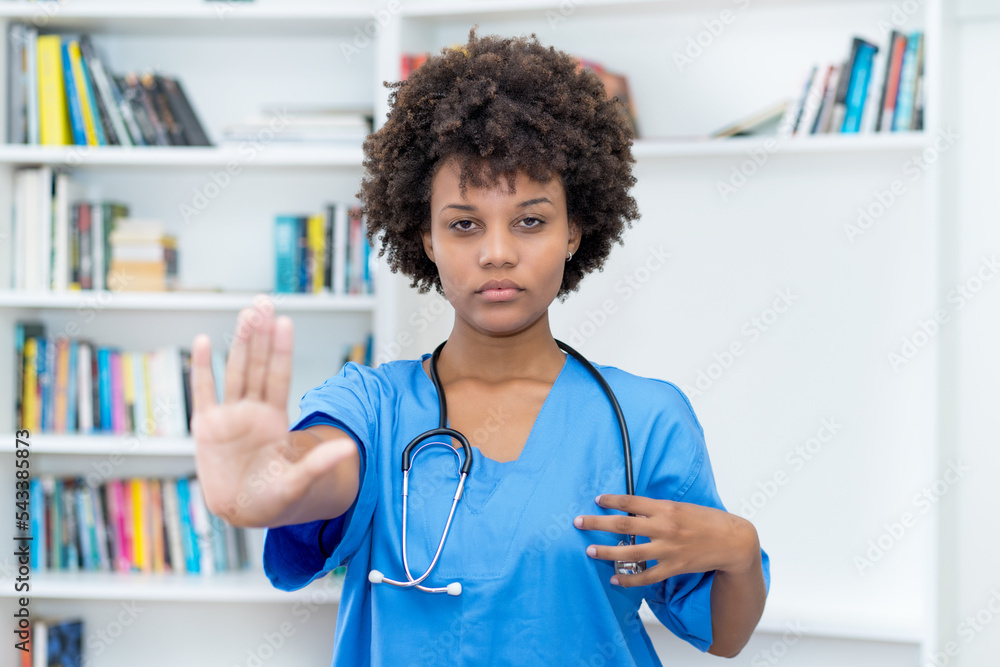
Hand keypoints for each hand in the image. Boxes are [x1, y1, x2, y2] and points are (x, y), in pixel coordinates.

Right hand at [190, 294, 348, 526]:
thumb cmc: (274, 498)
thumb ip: (319, 465)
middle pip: (258, 366)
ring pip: (235, 372)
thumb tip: (350, 450)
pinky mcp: (206, 427)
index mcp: (275, 420)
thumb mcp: (298, 482)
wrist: (242, 511)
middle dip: (261, 335)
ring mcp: (229, 416)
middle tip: (263, 303)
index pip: (279, 377)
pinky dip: (202, 368)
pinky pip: (202, 392)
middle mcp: (253, 411)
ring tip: (246, 313)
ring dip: (239, 343)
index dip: (282, 350)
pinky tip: (204, 341)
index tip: (286, 322)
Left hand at [573, 493, 758, 587]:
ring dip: (606, 551)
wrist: (733, 541)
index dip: (611, 500)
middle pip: (622, 525)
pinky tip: (615, 578)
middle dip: (597, 523)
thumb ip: (659, 509)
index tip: (597, 500)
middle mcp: (664, 527)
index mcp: (666, 508)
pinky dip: (629, 579)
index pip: (631, 502)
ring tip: (589, 550)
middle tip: (578, 522)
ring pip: (629, 551)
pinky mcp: (674, 567)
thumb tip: (635, 511)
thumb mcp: (682, 507)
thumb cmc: (708, 520)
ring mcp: (668, 549)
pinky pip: (646, 576)